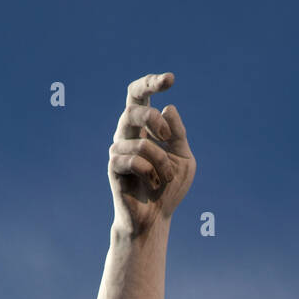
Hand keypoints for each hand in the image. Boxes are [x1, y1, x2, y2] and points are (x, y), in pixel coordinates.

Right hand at [109, 73, 196, 235]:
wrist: (155, 218)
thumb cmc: (169, 188)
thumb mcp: (184, 159)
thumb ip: (179, 134)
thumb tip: (168, 108)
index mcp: (143, 127)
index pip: (139, 96)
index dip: (151, 83)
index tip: (170, 79)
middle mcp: (127, 133)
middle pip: (133, 109)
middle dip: (154, 121)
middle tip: (170, 138)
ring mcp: (118, 149)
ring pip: (140, 142)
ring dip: (161, 161)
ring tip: (167, 177)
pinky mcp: (113, 168)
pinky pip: (133, 161)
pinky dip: (150, 173)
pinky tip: (153, 184)